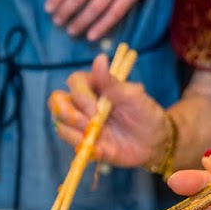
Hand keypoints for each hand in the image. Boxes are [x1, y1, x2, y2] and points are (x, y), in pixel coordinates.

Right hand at [48, 53, 171, 168]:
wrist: (154, 143)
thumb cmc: (145, 114)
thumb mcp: (133, 96)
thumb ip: (111, 81)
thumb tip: (100, 58)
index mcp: (94, 86)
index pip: (73, 82)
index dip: (80, 95)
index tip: (95, 108)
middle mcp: (83, 103)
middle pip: (56, 102)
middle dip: (69, 114)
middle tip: (91, 123)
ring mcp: (81, 124)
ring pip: (60, 124)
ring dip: (75, 133)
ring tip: (98, 137)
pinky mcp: (83, 142)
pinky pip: (71, 145)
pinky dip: (84, 149)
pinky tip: (102, 150)